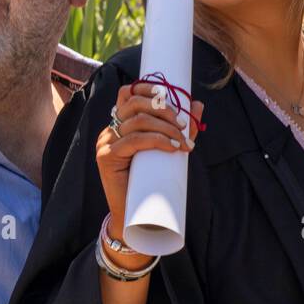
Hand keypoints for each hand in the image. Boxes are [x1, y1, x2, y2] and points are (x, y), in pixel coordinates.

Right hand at [95, 82, 203, 255]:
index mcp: (120, 124)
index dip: (148, 88)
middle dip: (164, 109)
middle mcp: (110, 129)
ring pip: (137, 121)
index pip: (128, 93)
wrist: (134, 215)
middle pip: (134, 103)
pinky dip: (156, 140)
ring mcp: (106, 142)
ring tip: (182, 142)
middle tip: (184, 125)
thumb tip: (197, 105)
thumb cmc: (150, 182)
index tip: (172, 97)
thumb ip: (180, 128)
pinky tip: (171, 147)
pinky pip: (134, 140)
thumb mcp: (167, 149)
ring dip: (165, 128)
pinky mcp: (107, 157)